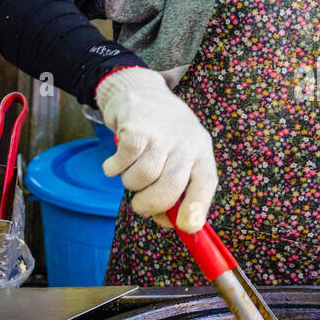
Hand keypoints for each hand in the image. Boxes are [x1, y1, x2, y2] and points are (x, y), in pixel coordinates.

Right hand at [96, 66, 217, 232]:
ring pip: (140, 180)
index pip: (206, 183)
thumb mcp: (180, 156)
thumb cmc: (164, 135)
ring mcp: (160, 135)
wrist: (141, 91)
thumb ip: (177, 189)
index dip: (197, 208)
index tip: (186, 227)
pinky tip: (117, 159)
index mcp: (201, 152)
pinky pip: (120, 166)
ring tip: (132, 169)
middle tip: (140, 206)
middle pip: (169, 188)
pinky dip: (113, 169)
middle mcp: (186, 142)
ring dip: (129, 183)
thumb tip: (167, 222)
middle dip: (150, 205)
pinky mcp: (135, 129)